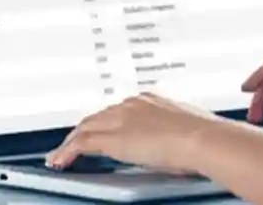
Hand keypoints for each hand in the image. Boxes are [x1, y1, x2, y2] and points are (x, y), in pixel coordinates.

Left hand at [46, 93, 223, 173]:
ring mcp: (121, 119)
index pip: (118, 110)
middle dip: (84, 129)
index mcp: (150, 100)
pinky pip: (81, 143)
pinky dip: (67, 152)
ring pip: (85, 127)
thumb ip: (172, 133)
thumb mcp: (185, 129)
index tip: (101, 130)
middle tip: (73, 143)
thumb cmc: (203, 135)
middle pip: (97, 116)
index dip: (105, 122)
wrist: (201, 137)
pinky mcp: (113, 137)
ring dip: (71, 141)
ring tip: (61, 154)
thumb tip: (176, 147)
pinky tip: (59, 161)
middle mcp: (132, 105)